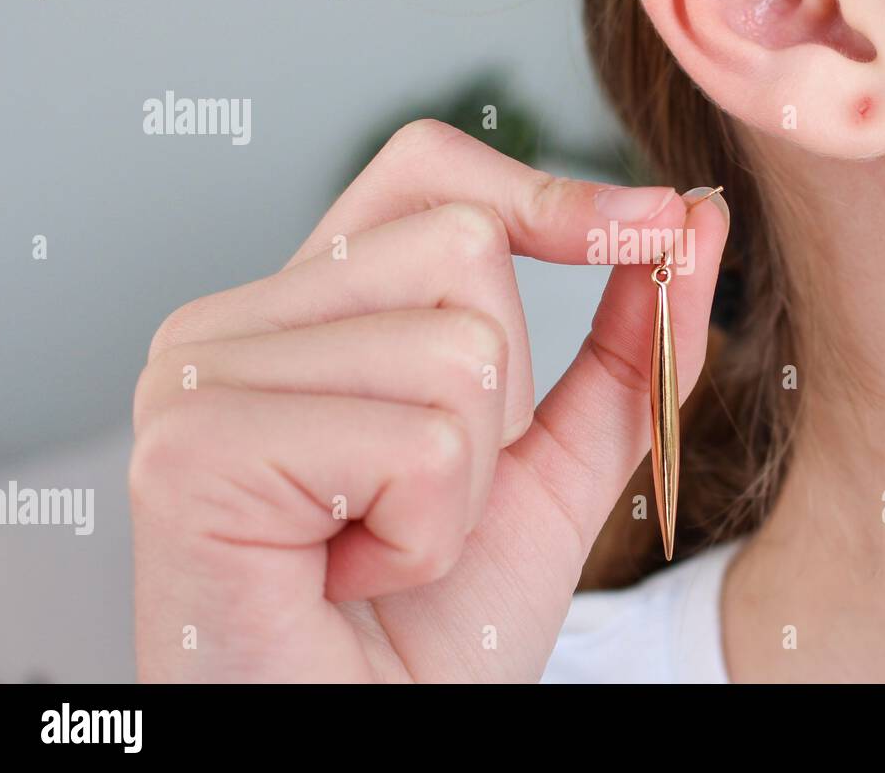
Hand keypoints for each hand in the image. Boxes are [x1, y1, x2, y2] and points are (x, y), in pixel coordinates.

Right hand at [129, 120, 728, 680]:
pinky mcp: (193, 451)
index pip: (425, 169)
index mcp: (305, 311)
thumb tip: (691, 221)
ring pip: (456, 352)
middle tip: (421, 498)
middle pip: (461, 248)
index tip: (647, 227)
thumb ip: (621, 351)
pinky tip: (350, 574)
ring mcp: (200, 378)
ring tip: (382, 543)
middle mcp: (233, 322)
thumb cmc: (435, 628)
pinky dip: (424, 537)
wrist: (358, 744)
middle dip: (500, 402)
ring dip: (463, 489)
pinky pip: (414, 445)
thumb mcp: (555, 469)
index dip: (543, 191)